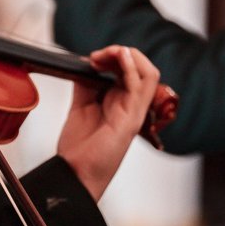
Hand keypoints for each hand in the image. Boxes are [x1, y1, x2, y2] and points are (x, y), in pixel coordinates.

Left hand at [56, 45, 160, 200]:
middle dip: (120, 53)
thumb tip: (85, 64)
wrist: (75, 172)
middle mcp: (131, 105)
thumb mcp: (81, 106)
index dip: (113, 56)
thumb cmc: (81, 147)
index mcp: (121, 101)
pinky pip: (140, 87)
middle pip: (141, 68)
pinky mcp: (132, 119)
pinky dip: (132, 68)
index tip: (92, 58)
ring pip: (149, 73)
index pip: (130, 69)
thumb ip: (86, 85)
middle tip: (97, 56)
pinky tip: (121, 57)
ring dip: (129, 56)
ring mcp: (134, 112)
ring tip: (109, 54)